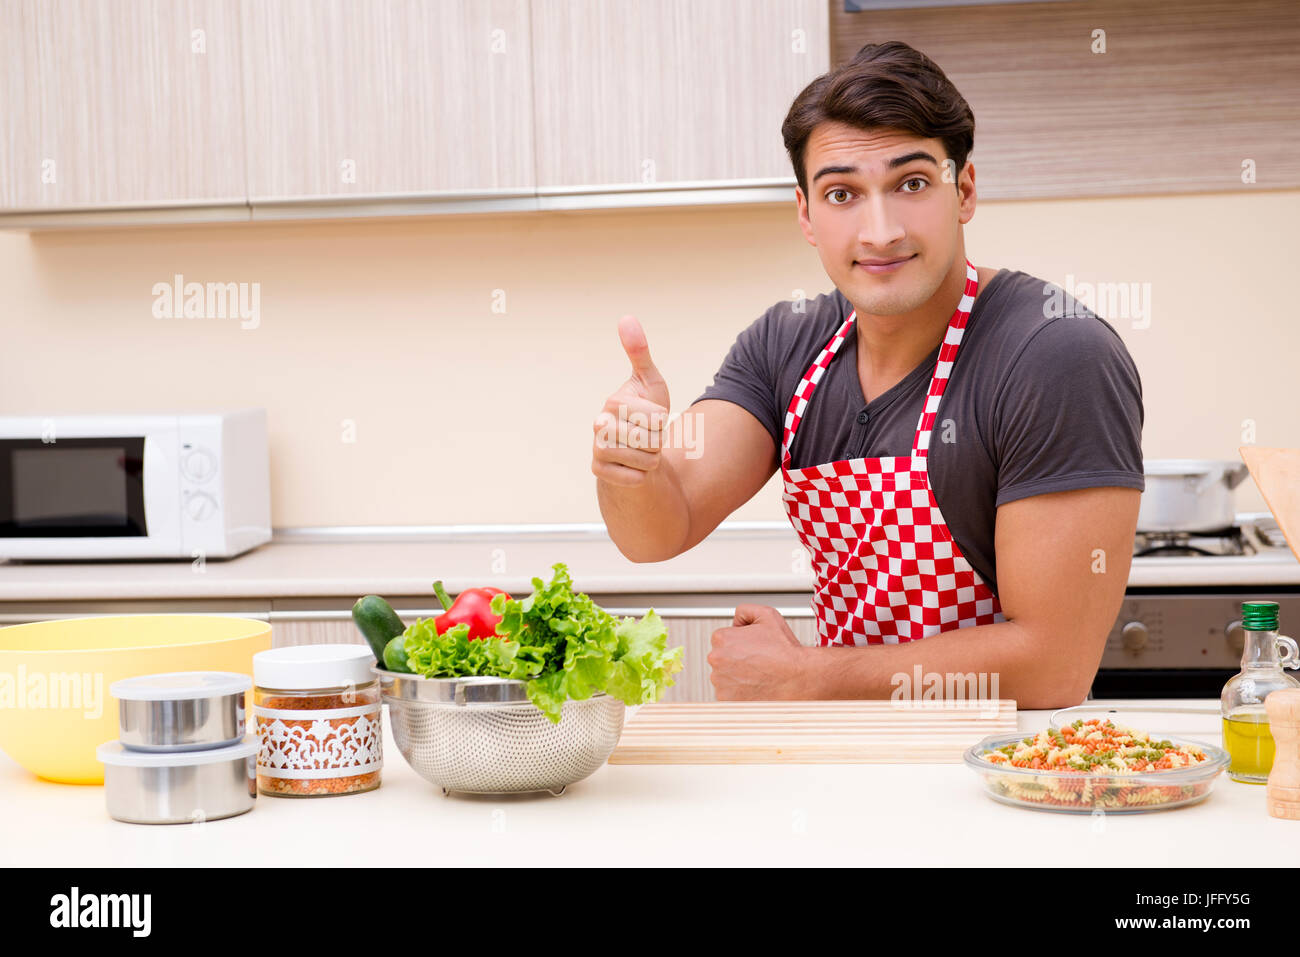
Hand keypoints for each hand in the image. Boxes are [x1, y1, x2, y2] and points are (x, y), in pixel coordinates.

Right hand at [591, 315, 671, 486]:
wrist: (635, 447)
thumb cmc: (645, 411)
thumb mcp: (649, 381)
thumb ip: (639, 352)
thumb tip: (626, 318)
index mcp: (613, 401)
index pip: (656, 418)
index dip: (662, 421)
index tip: (653, 418)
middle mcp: (599, 424)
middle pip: (650, 440)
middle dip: (658, 441)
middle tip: (647, 436)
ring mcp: (597, 448)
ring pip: (644, 460)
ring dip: (651, 459)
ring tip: (642, 451)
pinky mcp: (599, 470)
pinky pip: (633, 478)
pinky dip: (641, 476)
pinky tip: (633, 467)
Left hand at [708, 604, 810, 699]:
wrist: (798, 678)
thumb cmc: (784, 650)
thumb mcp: (767, 614)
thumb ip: (745, 610)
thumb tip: (735, 620)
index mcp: (722, 638)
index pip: (723, 639)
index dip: (740, 641)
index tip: (753, 647)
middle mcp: (716, 660)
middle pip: (722, 658)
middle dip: (737, 659)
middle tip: (758, 660)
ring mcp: (720, 681)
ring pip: (724, 676)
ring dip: (737, 676)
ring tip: (759, 674)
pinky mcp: (726, 699)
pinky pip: (729, 694)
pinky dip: (739, 692)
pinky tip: (756, 686)